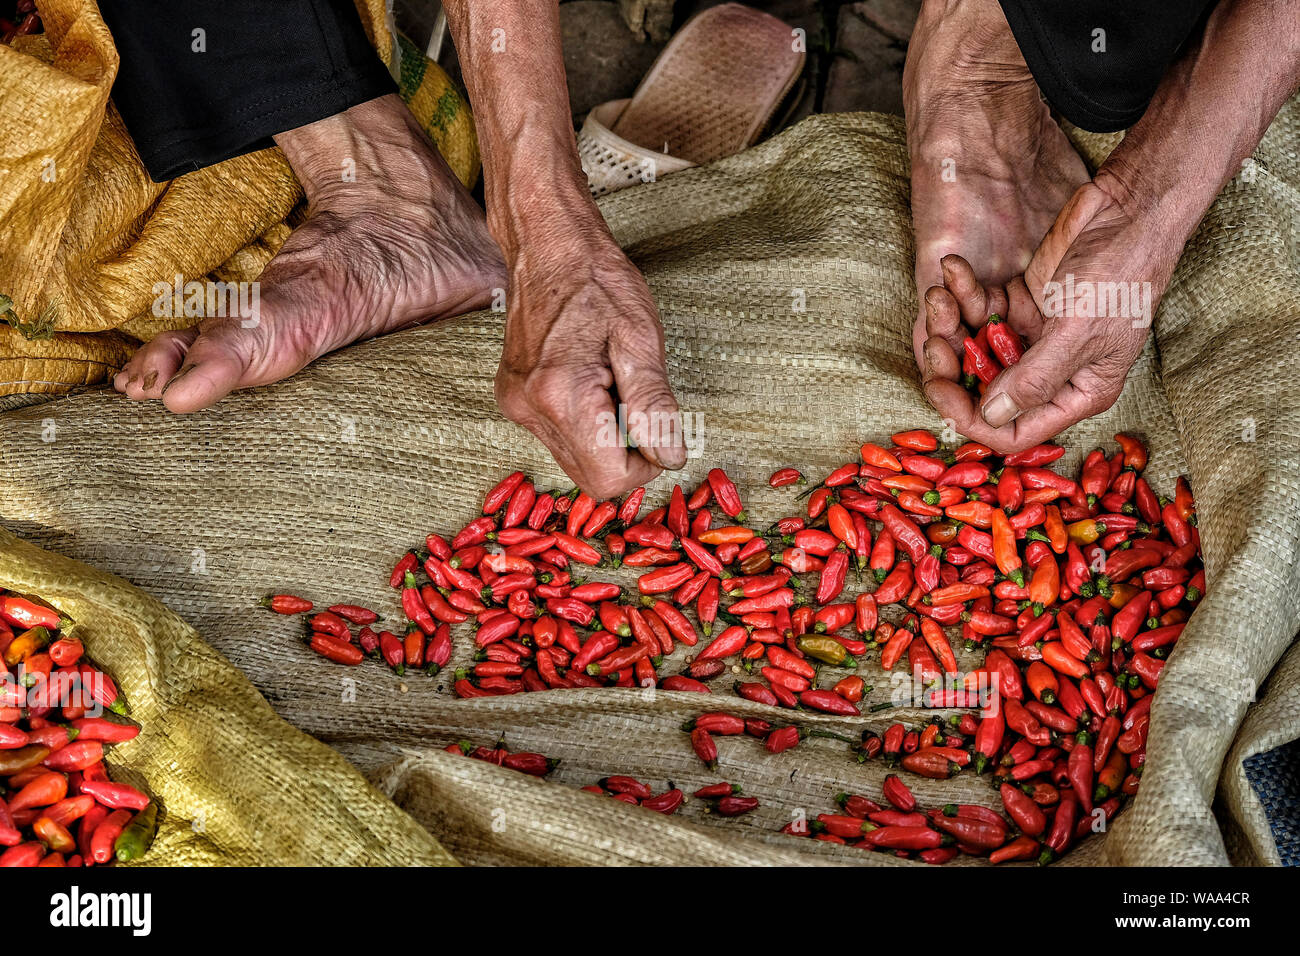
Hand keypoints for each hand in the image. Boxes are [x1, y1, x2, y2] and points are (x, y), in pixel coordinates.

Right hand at [495, 236, 685, 498]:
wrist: (548, 246)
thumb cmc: (598, 281)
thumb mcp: (641, 339)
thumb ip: (654, 406)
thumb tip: (671, 457)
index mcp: (562, 397)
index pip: (609, 478)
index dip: (644, 466)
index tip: (658, 431)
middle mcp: (529, 409)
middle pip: (588, 478)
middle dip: (625, 455)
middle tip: (640, 406)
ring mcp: (516, 406)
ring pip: (573, 460)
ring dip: (604, 439)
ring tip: (614, 386)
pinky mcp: (512, 399)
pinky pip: (558, 437)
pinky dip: (584, 424)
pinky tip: (592, 382)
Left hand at [920, 172, 1177, 450]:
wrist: (1132, 208)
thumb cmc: (1123, 272)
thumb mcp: (1079, 330)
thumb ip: (1035, 378)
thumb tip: (991, 417)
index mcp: (1077, 392)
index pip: (1015, 430)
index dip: (972, 418)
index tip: (940, 390)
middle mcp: (1052, 371)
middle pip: (985, 391)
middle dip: (952, 369)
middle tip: (934, 341)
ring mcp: (1033, 338)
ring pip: (973, 349)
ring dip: (949, 325)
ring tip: (939, 295)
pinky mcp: (1019, 304)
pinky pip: (978, 311)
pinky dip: (962, 294)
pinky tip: (953, 270)